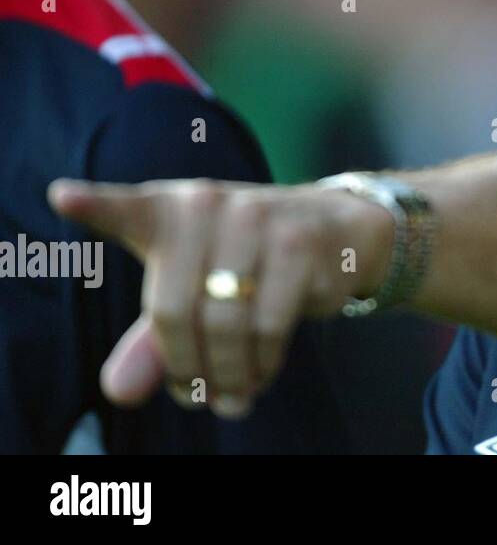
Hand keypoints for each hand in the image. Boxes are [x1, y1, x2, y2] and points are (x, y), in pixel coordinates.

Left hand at [47, 177, 392, 418]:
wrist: (334, 228)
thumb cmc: (247, 262)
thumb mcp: (194, 291)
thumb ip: (153, 340)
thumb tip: (120, 391)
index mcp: (169, 210)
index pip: (126, 208)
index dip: (94, 205)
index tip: (64, 198)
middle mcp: (209, 205)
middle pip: (174, 311)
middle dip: (186, 368)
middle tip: (197, 397)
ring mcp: (258, 219)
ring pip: (226, 325)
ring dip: (229, 376)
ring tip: (232, 396)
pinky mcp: (300, 244)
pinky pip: (269, 327)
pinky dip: (262, 365)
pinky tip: (261, 373)